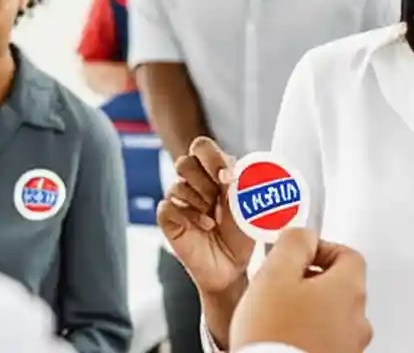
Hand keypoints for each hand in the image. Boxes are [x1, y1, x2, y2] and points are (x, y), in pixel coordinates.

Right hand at [156, 137, 253, 293]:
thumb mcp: (245, 206)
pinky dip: (187, 217)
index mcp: (214, 171)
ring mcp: (179, 199)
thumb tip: (228, 173)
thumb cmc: (240, 234)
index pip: (202, 147)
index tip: (227, 177)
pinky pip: (167, 206)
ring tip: (214, 220)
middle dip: (205, 183)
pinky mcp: (168, 218)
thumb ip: (237, 184)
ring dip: (199, 202)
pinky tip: (204, 227)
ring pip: (176, 184)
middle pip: (184, 162)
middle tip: (217, 201)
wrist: (231, 266)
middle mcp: (194, 182)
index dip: (212, 158)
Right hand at [230, 228, 371, 352]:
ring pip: (333, 316)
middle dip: (312, 281)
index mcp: (348, 288)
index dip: (321, 248)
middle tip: (282, 286)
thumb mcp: (275, 274)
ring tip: (278, 316)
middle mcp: (357, 318)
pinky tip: (283, 338)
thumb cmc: (276, 335)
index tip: (298, 253)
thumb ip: (294, 244)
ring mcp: (350, 346)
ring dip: (310, 310)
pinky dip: (308, 335)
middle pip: (341, 285)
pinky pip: (326, 340)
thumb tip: (304, 235)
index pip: (348, 253)